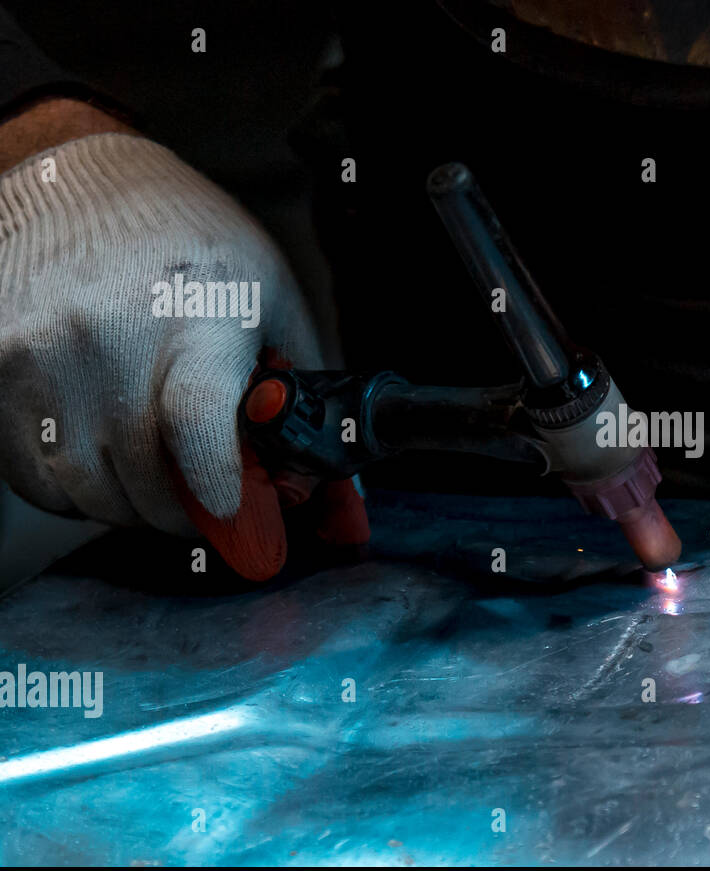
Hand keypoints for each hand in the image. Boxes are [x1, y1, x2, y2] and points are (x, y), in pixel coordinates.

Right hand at [0, 120, 366, 578]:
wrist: (84, 184)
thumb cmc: (194, 245)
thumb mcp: (272, 300)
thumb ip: (303, 394)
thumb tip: (342, 492)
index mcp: (196, 318)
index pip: (195, 422)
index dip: (217, 485)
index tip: (230, 511)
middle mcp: (109, 339)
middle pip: (142, 479)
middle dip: (185, 513)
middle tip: (206, 505)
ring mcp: (41, 356)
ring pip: (84, 491)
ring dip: (128, 505)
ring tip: (156, 471)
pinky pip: (32, 475)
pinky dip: (73, 488)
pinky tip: (104, 452)